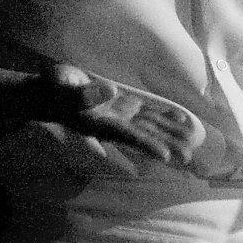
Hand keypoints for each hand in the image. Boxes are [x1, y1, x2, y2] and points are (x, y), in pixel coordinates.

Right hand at [29, 64, 206, 174]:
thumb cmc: (55, 88)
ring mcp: (121, 115)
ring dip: (171, 133)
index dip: (147, 145)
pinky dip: (165, 115)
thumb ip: (83, 92)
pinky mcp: (124, 105)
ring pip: (150, 125)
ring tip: (192, 143)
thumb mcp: (63, 84)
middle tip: (189, 158)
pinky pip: (148, 112)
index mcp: (101, 122)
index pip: (128, 136)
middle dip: (166, 145)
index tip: (166, 157)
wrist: (50, 92)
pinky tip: (182, 119)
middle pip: (145, 136)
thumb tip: (111, 91)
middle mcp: (114, 123)